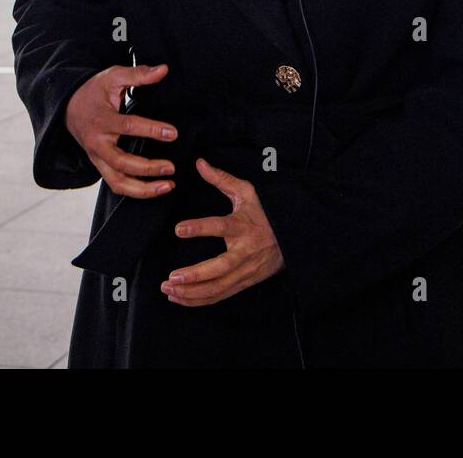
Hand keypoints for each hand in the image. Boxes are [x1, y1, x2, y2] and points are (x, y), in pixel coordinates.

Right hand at [64, 62, 177, 198]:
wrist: (68, 106)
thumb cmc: (95, 91)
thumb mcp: (113, 76)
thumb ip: (138, 75)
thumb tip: (163, 70)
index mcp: (102, 119)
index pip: (128, 127)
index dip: (151, 130)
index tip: (173, 133)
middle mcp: (97, 143)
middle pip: (121, 162)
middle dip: (148, 167)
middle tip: (172, 167)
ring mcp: (97, 158)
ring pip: (117, 182)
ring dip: (143, 189)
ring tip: (168, 185)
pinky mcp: (100, 166)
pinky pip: (116, 184)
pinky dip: (135, 191)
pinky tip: (155, 189)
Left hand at [161, 158, 284, 305]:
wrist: (294, 238)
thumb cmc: (265, 213)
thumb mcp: (247, 192)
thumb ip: (221, 179)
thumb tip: (199, 163)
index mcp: (243, 226)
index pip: (220, 226)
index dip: (199, 228)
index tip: (178, 229)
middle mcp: (245, 251)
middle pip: (220, 268)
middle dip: (195, 275)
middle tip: (172, 277)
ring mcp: (245, 271)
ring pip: (218, 288)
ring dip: (192, 292)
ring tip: (169, 290)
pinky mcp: (245, 283)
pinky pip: (220, 296)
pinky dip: (199, 300)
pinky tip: (180, 298)